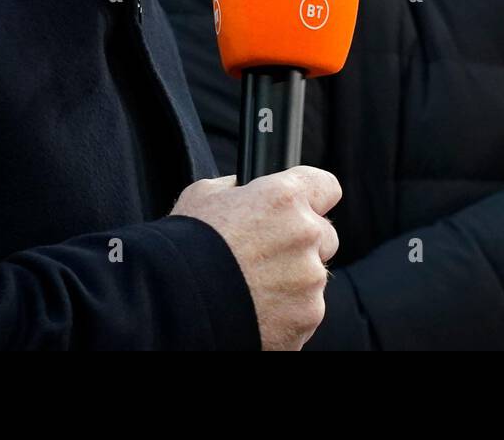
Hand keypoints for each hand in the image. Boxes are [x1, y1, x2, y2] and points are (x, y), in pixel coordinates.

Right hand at [171, 166, 340, 349]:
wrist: (176, 304)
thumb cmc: (186, 245)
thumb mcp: (205, 196)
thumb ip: (238, 190)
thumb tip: (246, 191)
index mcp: (284, 197)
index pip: (326, 186)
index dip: (314, 197)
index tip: (304, 206)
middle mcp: (306, 234)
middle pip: (325, 235)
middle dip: (302, 244)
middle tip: (267, 255)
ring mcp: (310, 280)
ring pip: (314, 277)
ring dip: (294, 280)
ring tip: (253, 287)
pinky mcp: (307, 317)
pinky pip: (305, 311)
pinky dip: (287, 312)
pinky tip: (256, 309)